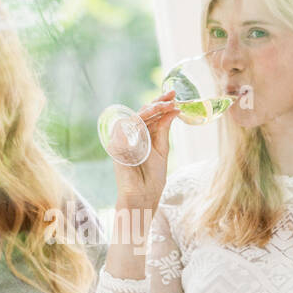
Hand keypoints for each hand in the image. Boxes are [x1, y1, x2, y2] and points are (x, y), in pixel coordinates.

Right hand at [113, 90, 178, 212]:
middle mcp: (133, 136)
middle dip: (158, 102)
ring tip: (167, 104)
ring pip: (136, 117)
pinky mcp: (117, 145)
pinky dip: (140, 118)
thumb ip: (164, 130)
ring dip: (152, 109)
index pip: (151, 116)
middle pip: (143, 113)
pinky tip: (154, 112)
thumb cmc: (153, 178)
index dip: (161, 104)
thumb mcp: (162, 150)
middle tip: (172, 96)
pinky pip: (127, 126)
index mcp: (144, 137)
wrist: (143, 196)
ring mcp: (124, 139)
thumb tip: (173, 110)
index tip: (174, 96)